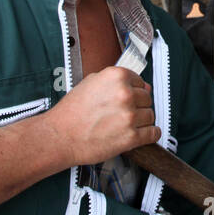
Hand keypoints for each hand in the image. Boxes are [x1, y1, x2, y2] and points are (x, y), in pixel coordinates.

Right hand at [41, 66, 161, 167]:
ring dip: (142, 121)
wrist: (59, 136)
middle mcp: (125, 94)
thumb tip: (140, 85)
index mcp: (116, 77)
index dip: (134, 91)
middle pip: (147, 98)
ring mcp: (129, 116)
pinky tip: (141, 134)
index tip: (127, 99)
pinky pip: (154, 133)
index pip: (141, 81)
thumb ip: (115, 81)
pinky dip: (150, 134)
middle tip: (123, 114)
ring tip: (125, 125)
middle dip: (138, 106)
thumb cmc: (70, 113)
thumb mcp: (90, 83)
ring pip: (151, 116)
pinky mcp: (131, 137)